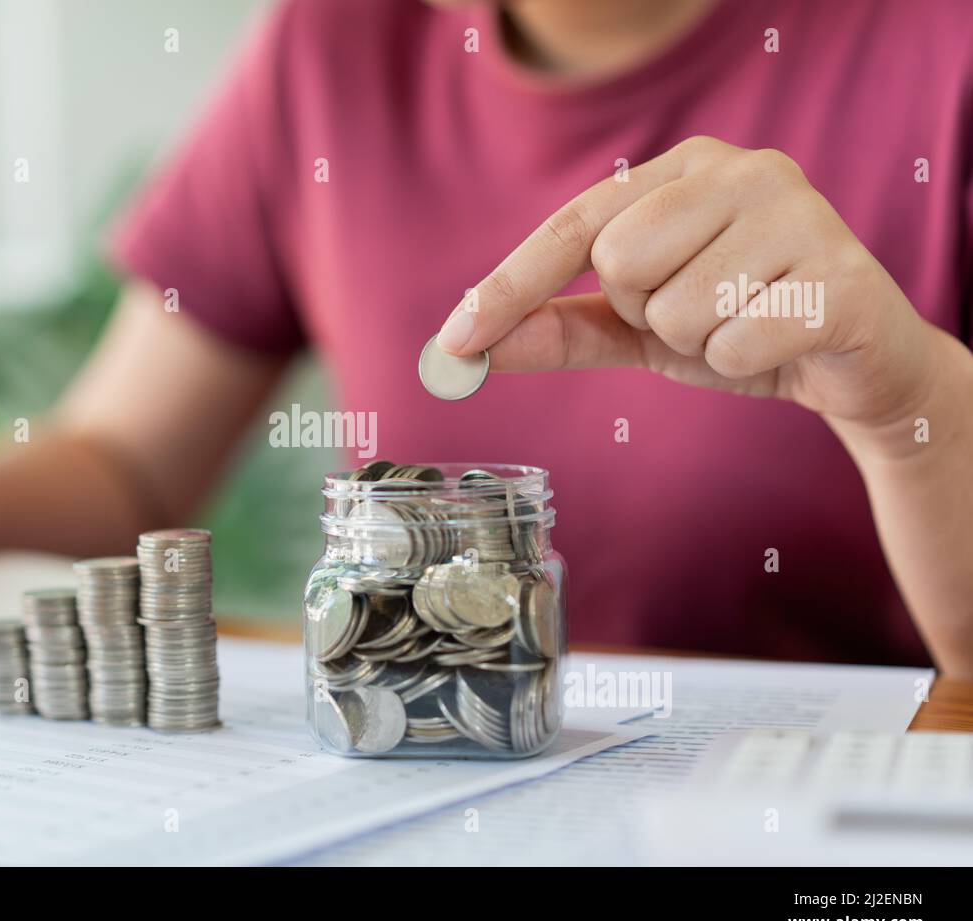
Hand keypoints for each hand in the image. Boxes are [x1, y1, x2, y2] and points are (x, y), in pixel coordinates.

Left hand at [437, 135, 951, 440]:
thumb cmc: (739, 325)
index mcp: (686, 168)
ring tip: (745, 324)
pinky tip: (781, 343)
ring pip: (676, 310)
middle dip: (645, 313)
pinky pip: (735, 346)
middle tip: (699, 312)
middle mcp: (741, 170)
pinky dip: (744, 363)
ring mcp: (797, 213)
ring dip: (699, 342)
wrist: (855, 361)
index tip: (454, 341)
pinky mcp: (837, 276)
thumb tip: (472, 343)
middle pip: (620, 263)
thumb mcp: (636, 328)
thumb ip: (558, 328)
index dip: (510, 286)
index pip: (574, 225)